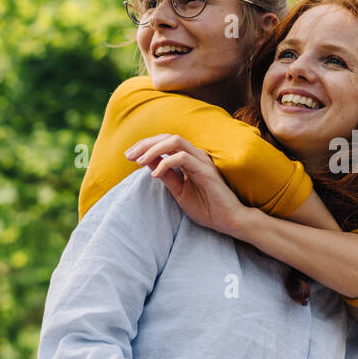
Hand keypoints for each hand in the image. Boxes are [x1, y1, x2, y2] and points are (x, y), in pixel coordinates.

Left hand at [124, 134, 247, 236]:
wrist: (228, 221)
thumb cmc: (207, 207)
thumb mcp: (178, 191)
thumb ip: (166, 175)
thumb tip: (147, 162)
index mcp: (189, 159)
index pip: (165, 142)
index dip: (145, 146)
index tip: (129, 156)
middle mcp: (196, 155)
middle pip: (167, 137)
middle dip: (145, 144)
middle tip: (128, 156)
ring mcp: (202, 161)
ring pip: (175, 141)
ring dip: (153, 149)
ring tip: (139, 161)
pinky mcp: (207, 171)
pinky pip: (183, 158)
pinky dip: (166, 163)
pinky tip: (156, 174)